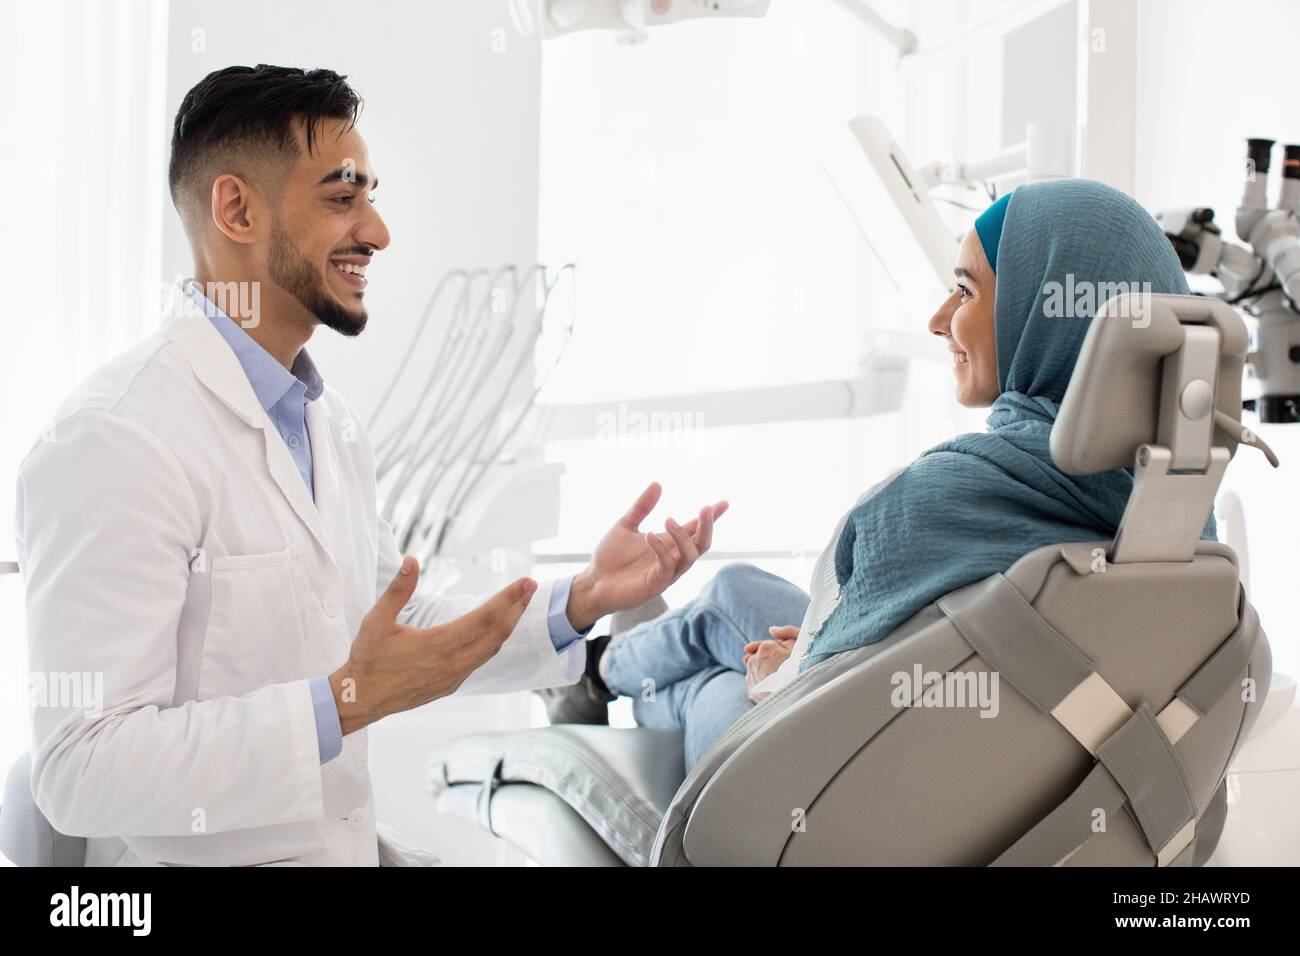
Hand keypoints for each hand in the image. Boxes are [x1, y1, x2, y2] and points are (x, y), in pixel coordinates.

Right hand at [330, 556, 536, 735]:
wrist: (360, 699)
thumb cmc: (367, 659)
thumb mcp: (376, 620)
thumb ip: (398, 590)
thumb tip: (413, 560)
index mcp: (439, 644)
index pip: (485, 617)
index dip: (508, 598)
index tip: (525, 581)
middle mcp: (453, 663)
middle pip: (497, 632)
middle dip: (517, 607)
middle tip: (531, 586)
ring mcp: (454, 676)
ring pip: (492, 648)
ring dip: (508, 625)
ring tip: (519, 605)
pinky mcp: (451, 685)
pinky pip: (480, 660)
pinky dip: (493, 642)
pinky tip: (495, 631)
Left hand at [565, 481, 728, 631]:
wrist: (593, 582)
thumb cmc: (610, 557)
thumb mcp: (625, 525)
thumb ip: (641, 507)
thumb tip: (657, 484)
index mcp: (668, 543)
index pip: (695, 528)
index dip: (712, 517)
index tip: (724, 502)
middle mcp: (673, 558)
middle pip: (702, 543)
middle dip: (707, 526)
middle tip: (706, 508)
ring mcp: (667, 573)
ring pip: (690, 555)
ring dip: (683, 536)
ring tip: (668, 519)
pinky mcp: (656, 584)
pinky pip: (666, 566)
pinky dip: (661, 549)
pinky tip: (649, 535)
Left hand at [743, 626, 798, 701]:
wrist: (798, 696)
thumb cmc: (803, 669)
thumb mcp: (801, 644)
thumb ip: (786, 632)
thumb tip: (772, 630)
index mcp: (765, 648)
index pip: (765, 644)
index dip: (773, 650)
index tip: (781, 656)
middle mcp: (753, 660)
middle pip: (758, 656)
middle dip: (766, 660)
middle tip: (780, 668)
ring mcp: (751, 676)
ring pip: (754, 669)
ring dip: (762, 671)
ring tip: (778, 679)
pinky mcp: (751, 690)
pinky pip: (754, 682)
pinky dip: (761, 683)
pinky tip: (772, 687)